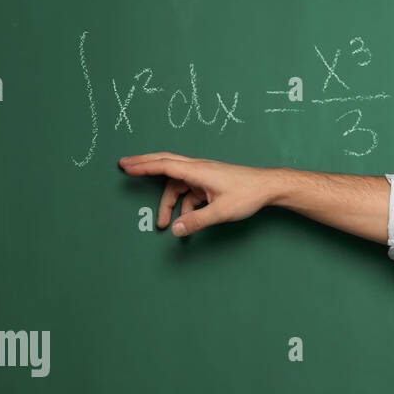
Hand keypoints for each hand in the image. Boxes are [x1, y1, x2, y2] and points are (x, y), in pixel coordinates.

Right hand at [118, 152, 274, 236]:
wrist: (269, 187)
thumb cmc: (248, 194)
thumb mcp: (220, 212)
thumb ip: (195, 221)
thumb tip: (175, 229)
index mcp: (198, 171)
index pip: (165, 166)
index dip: (144, 166)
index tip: (126, 166)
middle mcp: (199, 169)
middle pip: (166, 164)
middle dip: (145, 166)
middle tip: (124, 166)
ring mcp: (204, 175)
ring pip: (178, 185)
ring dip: (169, 202)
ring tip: (163, 223)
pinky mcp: (210, 183)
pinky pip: (190, 192)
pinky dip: (184, 205)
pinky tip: (187, 219)